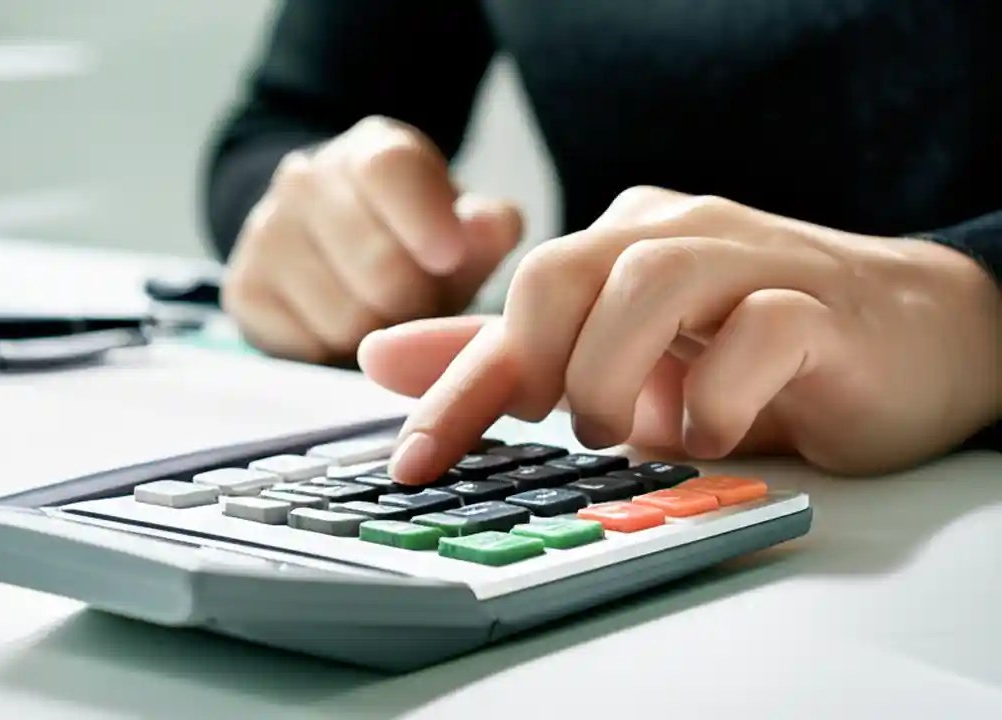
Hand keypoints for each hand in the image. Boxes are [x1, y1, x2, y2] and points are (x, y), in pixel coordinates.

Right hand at [221, 116, 522, 363]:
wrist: (326, 243)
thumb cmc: (411, 241)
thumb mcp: (459, 228)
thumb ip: (485, 229)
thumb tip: (494, 225)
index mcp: (369, 151)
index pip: (391, 172)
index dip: (425, 219)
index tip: (448, 257)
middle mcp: (305, 180)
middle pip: (379, 268)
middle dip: (415, 305)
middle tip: (421, 306)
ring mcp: (266, 233)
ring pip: (344, 320)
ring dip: (376, 338)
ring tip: (382, 318)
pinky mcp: (242, 290)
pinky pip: (306, 348)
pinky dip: (334, 354)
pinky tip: (340, 329)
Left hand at [360, 186, 1001, 481]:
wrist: (912, 338)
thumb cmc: (750, 350)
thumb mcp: (610, 359)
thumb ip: (502, 357)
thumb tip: (385, 359)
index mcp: (620, 243)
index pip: (514, 300)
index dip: (456, 385)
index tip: (415, 460)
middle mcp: (679, 236)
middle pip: (567, 268)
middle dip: (535, 361)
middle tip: (552, 424)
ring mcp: (754, 263)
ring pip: (653, 283)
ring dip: (615, 373)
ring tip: (620, 431)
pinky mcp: (823, 309)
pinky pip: (760, 332)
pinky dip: (720, 395)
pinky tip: (711, 434)